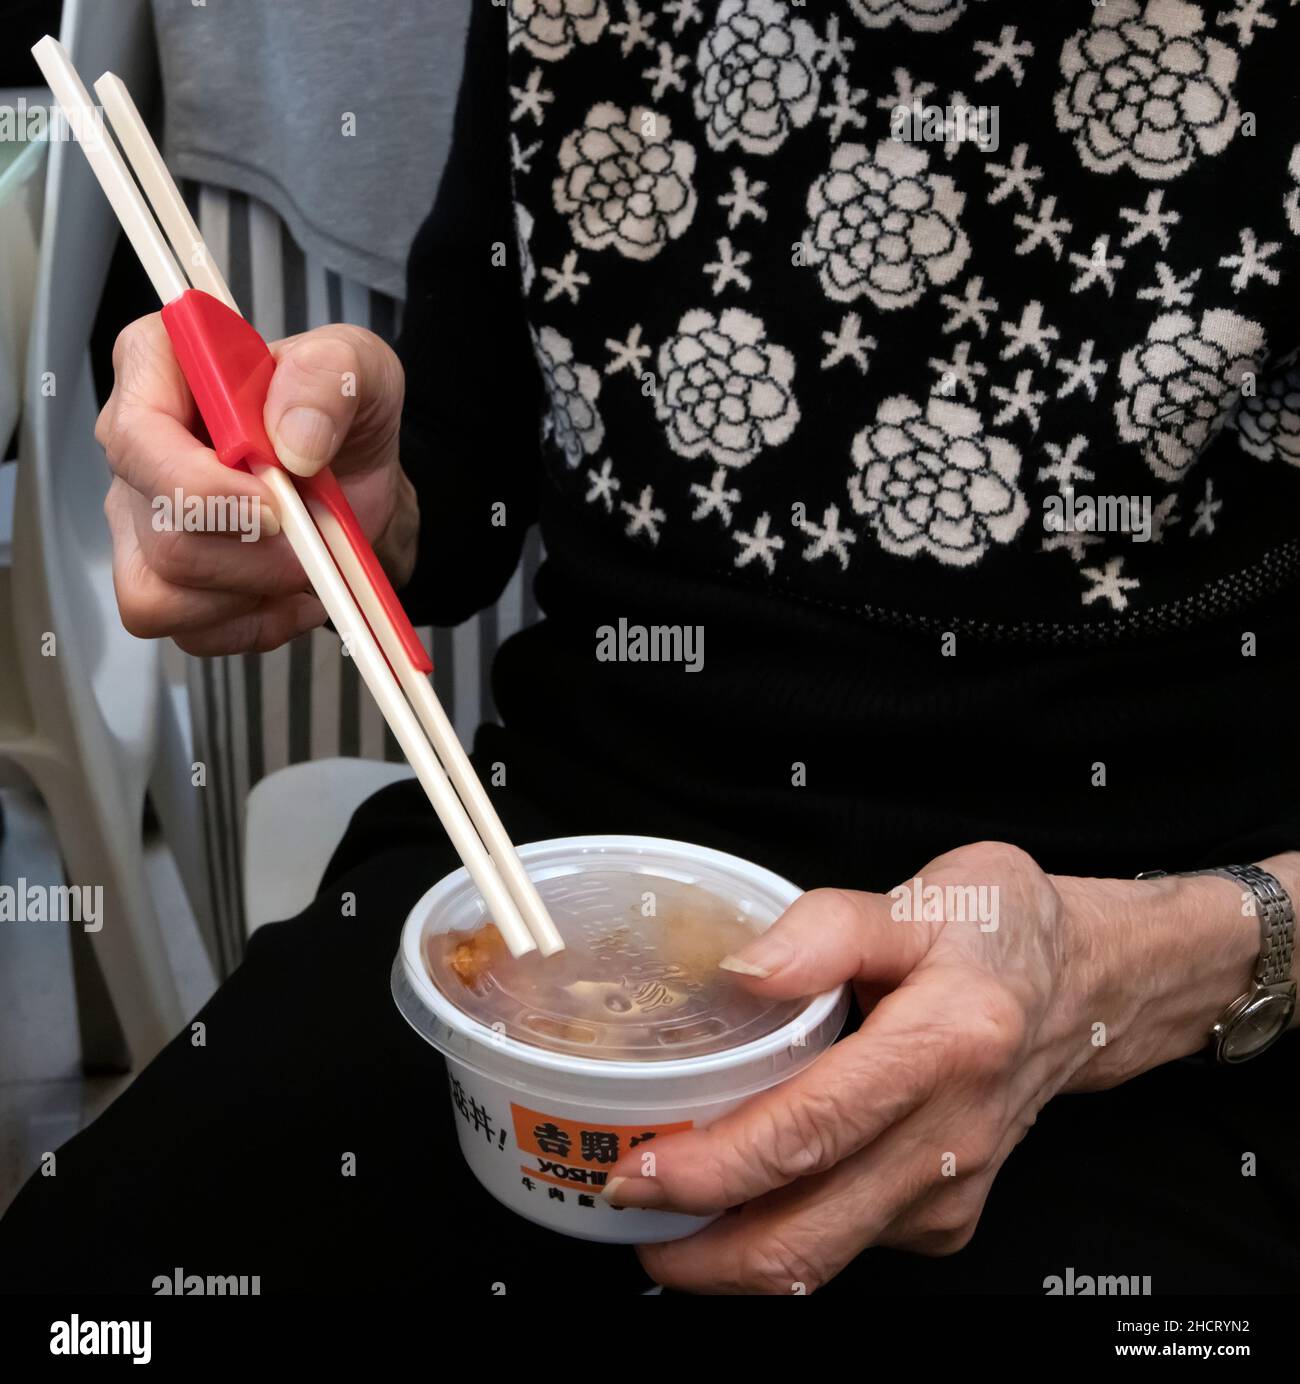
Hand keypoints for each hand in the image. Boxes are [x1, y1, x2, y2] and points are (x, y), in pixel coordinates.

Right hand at [95, 316, 415, 654]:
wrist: (361, 480)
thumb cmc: (343, 415)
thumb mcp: (360, 368)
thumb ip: (328, 377)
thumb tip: (293, 440)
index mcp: (164, 373)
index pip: (136, 433)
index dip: (200, 483)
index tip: (275, 500)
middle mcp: (139, 450)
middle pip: (161, 530)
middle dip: (253, 551)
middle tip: (308, 533)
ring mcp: (142, 521)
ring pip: (160, 593)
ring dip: (251, 593)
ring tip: (302, 564)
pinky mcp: (166, 582)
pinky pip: (187, 632)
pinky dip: (256, 626)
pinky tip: (293, 595)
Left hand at [606, 841, 1269, 1293]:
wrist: (1088, 984)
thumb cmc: (1001, 932)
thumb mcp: (918, 897)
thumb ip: (823, 931)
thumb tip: (740, 973)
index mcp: (947, 1044)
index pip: (813, 1130)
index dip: (717, 1166)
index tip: (640, 1168)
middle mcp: (955, 1135)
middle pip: (811, 1231)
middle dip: (703, 1247)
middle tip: (622, 1207)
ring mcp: (956, 1186)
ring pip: (826, 1254)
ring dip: (731, 1252)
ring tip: (659, 1211)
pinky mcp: (949, 1213)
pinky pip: (850, 1241)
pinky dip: (781, 1233)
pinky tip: (736, 1195)